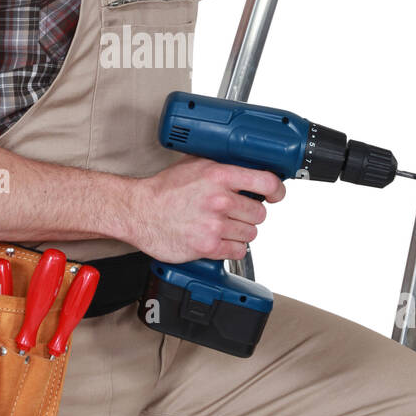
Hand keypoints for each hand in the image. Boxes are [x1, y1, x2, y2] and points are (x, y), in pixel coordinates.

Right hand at [126, 157, 285, 263]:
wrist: (139, 212)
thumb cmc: (164, 189)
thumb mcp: (194, 164)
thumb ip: (223, 164)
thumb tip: (249, 164)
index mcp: (219, 175)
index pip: (266, 182)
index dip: (276, 190)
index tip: (275, 195)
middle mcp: (219, 199)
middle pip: (259, 213)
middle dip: (249, 214)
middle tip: (233, 212)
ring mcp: (214, 225)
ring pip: (250, 234)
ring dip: (240, 232)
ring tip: (221, 225)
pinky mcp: (207, 247)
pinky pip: (238, 251)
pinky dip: (231, 247)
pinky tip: (217, 239)